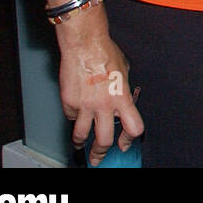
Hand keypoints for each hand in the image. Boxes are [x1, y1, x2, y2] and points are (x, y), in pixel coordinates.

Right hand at [56, 29, 143, 165]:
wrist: (85, 44)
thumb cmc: (105, 52)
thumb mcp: (125, 72)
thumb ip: (124, 90)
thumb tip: (123, 102)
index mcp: (122, 97)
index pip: (133, 128)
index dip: (129, 139)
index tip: (125, 144)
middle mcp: (104, 105)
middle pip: (104, 140)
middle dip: (101, 152)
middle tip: (98, 157)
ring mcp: (85, 106)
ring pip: (82, 136)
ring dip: (81, 144)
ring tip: (81, 146)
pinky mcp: (69, 103)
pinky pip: (72, 118)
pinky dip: (74, 119)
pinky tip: (76, 116)